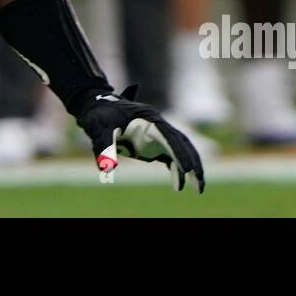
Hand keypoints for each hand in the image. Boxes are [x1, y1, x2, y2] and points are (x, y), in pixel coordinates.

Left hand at [75, 84, 204, 191]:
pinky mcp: (152, 143)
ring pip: (180, 150)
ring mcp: (156, 134)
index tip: (188, 169)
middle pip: (182, 143)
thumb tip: (107, 169)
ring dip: (190, 167)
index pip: (170, 135)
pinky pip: (170, 156)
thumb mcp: (98, 127)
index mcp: (148, 117)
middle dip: (193, 162)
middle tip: (200, 183)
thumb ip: (103, 145)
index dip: (180, 152)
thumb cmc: (98, 114)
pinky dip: (177, 169)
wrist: (95, 107)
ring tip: (197, 188)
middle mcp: (157, 125)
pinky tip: (178, 184)